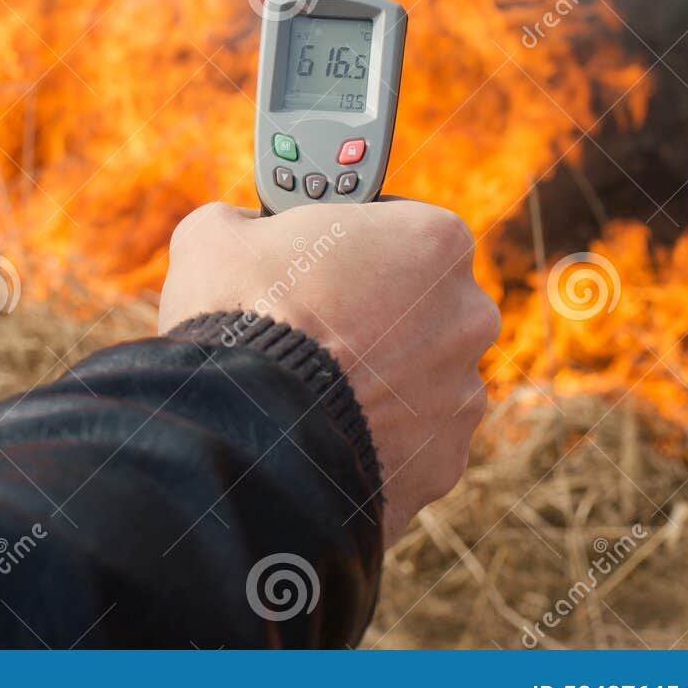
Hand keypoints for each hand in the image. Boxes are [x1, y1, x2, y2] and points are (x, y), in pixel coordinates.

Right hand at [158, 199, 496, 542]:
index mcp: (434, 241)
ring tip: (311, 389)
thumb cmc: (240, 313)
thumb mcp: (220, 235)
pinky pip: (409, 444)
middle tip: (315, 324)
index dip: (356, 242)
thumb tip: (240, 232)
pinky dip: (373, 441)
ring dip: (378, 382)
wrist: (242, 426)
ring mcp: (461, 395)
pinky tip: (322, 433)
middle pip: (424, 307)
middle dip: (377, 314)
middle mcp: (467, 316)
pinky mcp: (443, 464)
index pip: (405, 224)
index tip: (322, 259)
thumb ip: (249, 223)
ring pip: (421, 381)